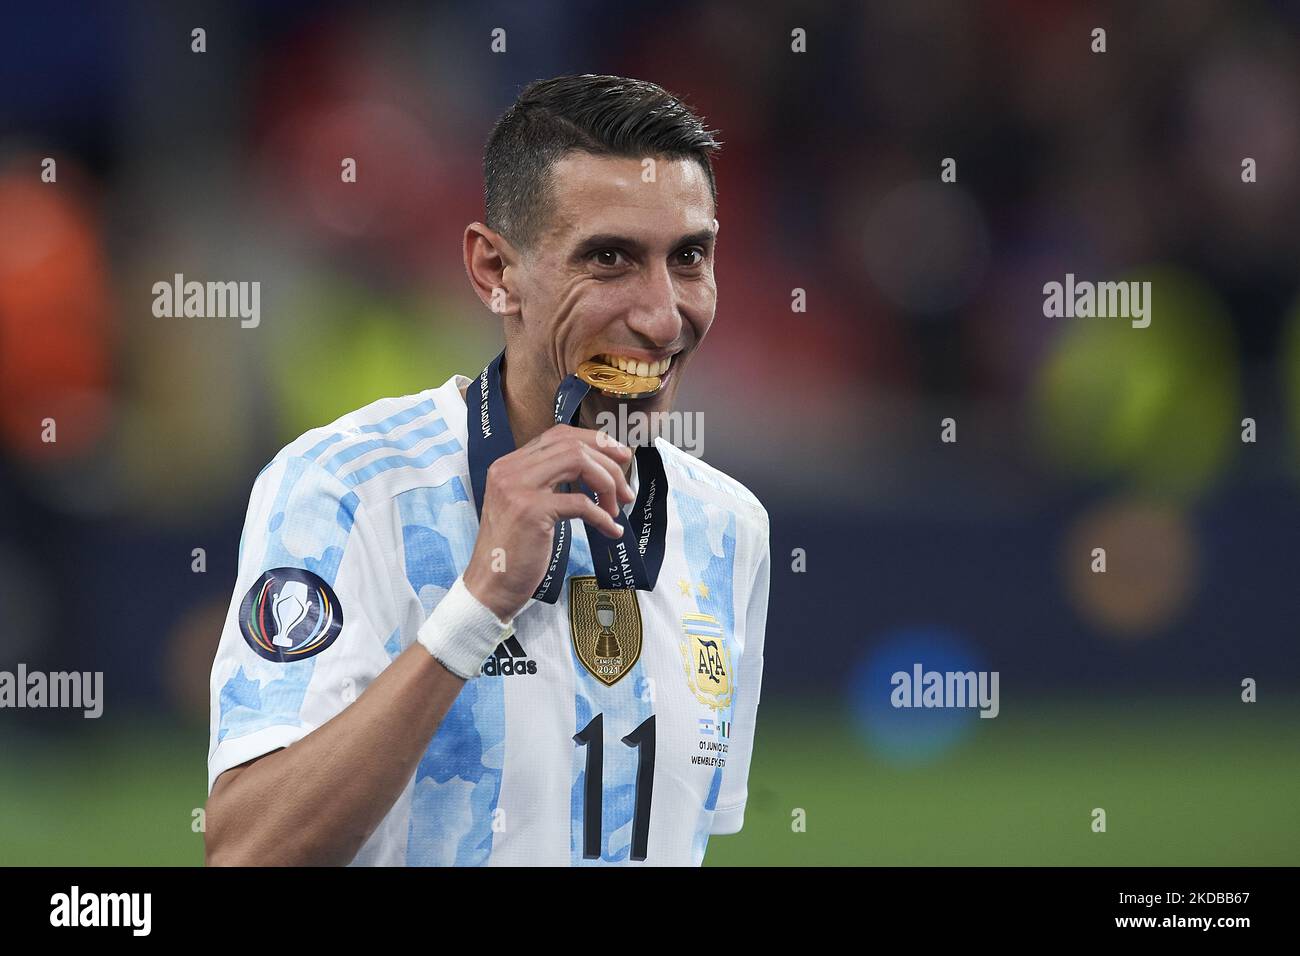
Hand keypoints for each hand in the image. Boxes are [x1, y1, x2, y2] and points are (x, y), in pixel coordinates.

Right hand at [463, 424, 634, 619]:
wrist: (489, 587)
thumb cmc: (513, 552)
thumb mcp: (526, 507)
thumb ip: (548, 484)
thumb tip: (596, 471)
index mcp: (509, 465)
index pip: (559, 435)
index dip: (595, 442)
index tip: (619, 458)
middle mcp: (510, 470)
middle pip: (573, 445)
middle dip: (608, 464)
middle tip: (626, 491)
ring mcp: (519, 489)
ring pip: (578, 463)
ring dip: (606, 484)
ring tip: (616, 509)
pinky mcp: (531, 512)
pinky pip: (581, 503)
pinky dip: (602, 517)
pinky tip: (611, 530)